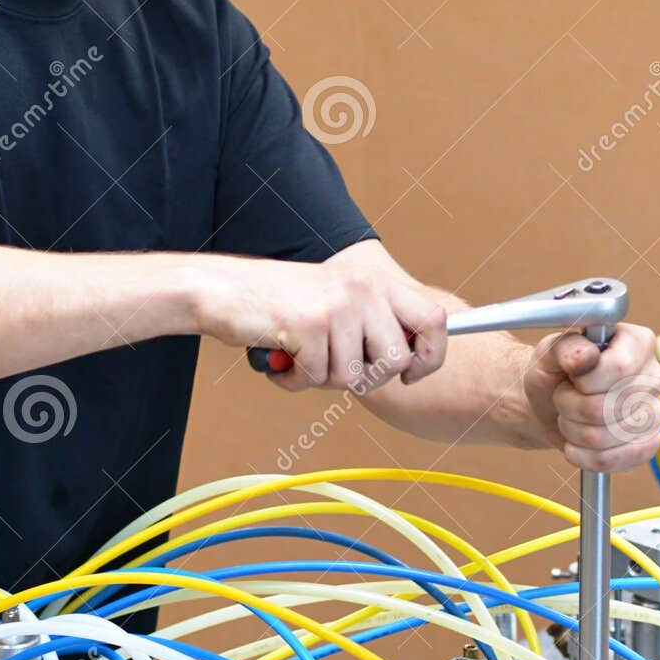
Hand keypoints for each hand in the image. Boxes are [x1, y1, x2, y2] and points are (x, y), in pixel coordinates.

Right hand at [193, 240, 447, 393]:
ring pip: (353, 375)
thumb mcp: (337, 301)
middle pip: (396, 360)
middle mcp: (363, 287)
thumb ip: (374, 322)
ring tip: (299, 356)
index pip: (437, 319)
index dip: (430, 356)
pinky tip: (281, 358)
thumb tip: (412, 362)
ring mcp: (337, 305)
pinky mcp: (309, 325)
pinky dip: (295, 379)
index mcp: (376, 280)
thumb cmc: (278, 303)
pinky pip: (317, 378)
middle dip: (365, 377)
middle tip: (334, 367)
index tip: (410, 374)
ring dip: (321, 378)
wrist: (222, 289)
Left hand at [521, 321, 659, 471]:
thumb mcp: (549, 352)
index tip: (571, 378)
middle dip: (571, 407)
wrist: (550, 404)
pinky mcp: (648, 443)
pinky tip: (574, 445)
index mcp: (638, 342)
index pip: (621, 367)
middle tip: (562, 398)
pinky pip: (620, 459)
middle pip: (610, 406)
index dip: (586, 381)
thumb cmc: (554, 372)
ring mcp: (655, 412)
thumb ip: (565, 348)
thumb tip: (585, 356)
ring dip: (574, 431)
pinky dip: (586, 457)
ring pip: (609, 436)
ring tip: (567, 417)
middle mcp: (654, 376)